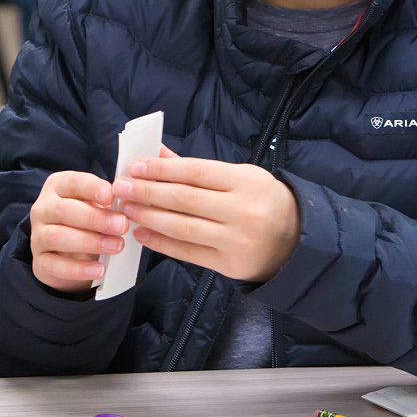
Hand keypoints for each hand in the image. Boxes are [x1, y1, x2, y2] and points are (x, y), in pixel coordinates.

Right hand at [29, 169, 127, 291]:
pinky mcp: (40, 262)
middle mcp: (43, 209)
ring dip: (89, 242)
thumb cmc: (85, 222)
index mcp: (57, 187)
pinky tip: (99, 269)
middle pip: (63, 210)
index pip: (71, 182)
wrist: (66, 253)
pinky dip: (78, 269)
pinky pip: (54, 265)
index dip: (91, 188)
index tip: (111, 196)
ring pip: (57, 236)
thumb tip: (127, 203)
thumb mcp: (95, 206)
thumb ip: (106, 203)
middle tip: (121, 226)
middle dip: (95, 218)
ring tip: (116, 246)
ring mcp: (38, 236)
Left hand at [114, 146, 300, 281]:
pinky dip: (161, 243)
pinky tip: (143, 233)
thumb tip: (155, 152)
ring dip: (149, 217)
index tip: (134, 167)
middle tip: (121, 188)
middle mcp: (243, 211)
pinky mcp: (230, 265)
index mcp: (246, 181)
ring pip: (182, 227)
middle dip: (147, 192)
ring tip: (127, 209)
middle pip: (184, 199)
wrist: (296, 241)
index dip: (161, 169)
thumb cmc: (260, 201)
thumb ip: (194, 168)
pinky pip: (188, 252)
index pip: (194, 172)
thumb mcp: (237, 176)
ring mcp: (237, 240)